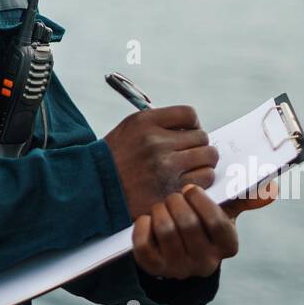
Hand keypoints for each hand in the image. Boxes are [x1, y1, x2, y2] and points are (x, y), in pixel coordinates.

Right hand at [103, 105, 219, 219]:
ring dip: (203, 162)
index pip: (189, 114)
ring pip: (208, 157)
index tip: (187, 133)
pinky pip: (204, 179)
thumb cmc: (116, 156)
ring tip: (190, 167)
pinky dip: (201, 179)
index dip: (192, 124)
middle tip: (188, 153)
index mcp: (146, 123)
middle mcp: (157, 143)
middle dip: (198, 145)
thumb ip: (161, 123)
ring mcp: (165, 168)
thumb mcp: (131, 127)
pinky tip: (188, 181)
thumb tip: (194, 129)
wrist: (95, 187)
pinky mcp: (170, 190)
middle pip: (202, 137)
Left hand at [131, 180, 277, 279]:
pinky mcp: (154, 269)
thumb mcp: (224, 210)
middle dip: (177, 202)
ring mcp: (179, 268)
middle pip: (188, 225)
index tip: (190, 188)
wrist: (177, 249)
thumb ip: (244, 197)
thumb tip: (271, 188)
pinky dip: (142, 225)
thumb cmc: (203, 221)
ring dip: (161, 210)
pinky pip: (143, 243)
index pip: (218, 223)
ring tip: (162, 204)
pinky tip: (147, 218)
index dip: (201, 202)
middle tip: (174, 194)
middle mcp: (206, 262)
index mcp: (227, 246)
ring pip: (166, 231)